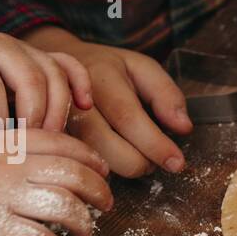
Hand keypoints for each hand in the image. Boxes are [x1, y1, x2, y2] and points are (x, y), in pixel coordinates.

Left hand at [0, 31, 92, 131]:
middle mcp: (0, 45)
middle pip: (31, 79)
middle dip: (34, 118)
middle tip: (31, 146)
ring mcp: (26, 48)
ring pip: (55, 74)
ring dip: (58, 111)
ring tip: (51, 139)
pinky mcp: (43, 55)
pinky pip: (70, 64)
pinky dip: (81, 84)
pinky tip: (85, 105)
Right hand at [0, 129, 112, 235]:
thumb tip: (12, 157)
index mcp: (2, 142)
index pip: (63, 143)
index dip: (90, 158)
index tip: (101, 171)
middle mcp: (9, 166)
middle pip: (75, 174)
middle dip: (99, 191)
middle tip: (105, 205)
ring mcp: (2, 197)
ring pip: (66, 206)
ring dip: (84, 223)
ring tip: (85, 233)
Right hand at [23, 26, 192, 176]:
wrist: (59, 67)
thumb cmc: (106, 69)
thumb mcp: (141, 67)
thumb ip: (165, 93)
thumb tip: (183, 127)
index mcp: (99, 78)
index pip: (128, 118)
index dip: (155, 144)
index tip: (177, 162)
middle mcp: (73, 102)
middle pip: (108, 148)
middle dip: (140, 163)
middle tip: (156, 158)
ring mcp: (59, 124)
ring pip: (94, 163)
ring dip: (125, 168)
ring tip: (137, 152)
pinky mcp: (53, 142)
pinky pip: (82, 165)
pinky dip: (106, 168)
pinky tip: (115, 153)